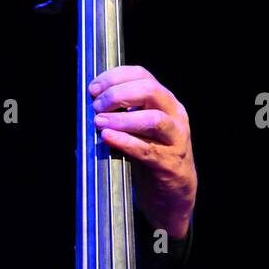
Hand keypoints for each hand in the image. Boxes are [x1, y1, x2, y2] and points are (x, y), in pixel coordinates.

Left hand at [88, 66, 196, 238]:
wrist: (174, 193)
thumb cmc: (152, 155)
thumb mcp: (140, 127)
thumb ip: (124, 111)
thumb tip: (92, 102)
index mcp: (166, 102)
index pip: (143, 75)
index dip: (115, 77)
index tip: (93, 88)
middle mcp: (175, 116)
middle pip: (150, 91)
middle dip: (118, 94)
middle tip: (96, 106)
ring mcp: (176, 140)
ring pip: (154, 120)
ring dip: (123, 119)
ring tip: (99, 122)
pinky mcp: (169, 164)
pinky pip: (147, 149)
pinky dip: (125, 142)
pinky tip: (108, 137)